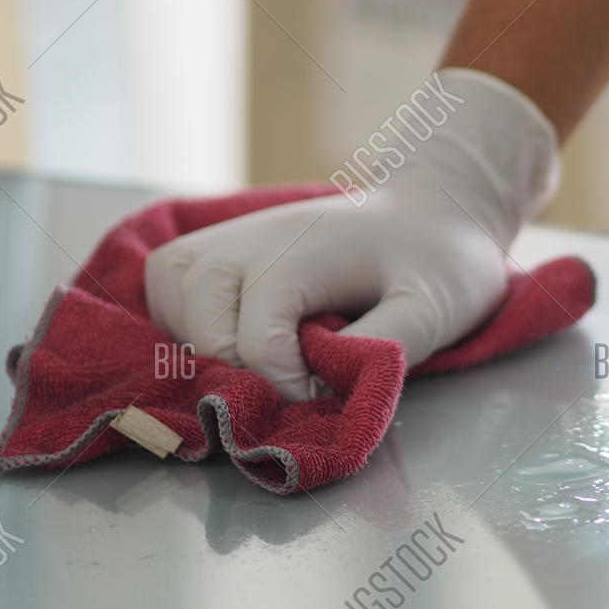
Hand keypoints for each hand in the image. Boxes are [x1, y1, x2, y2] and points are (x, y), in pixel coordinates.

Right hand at [145, 70, 558, 400]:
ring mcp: (230, 235)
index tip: (327, 399)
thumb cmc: (440, 258)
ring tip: (255, 367)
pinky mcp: (221, 245)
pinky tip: (231, 343)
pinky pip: (168, 285)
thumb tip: (326, 388)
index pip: (257, 338)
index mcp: (303, 249)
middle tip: (287, 389)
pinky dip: (183, 322)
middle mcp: (252, 235)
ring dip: (197, 343)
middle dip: (234, 369)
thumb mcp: (437, 306)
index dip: (286, 388)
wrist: (435, 209)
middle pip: (196, 315)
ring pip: (168, 293)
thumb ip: (385, 347)